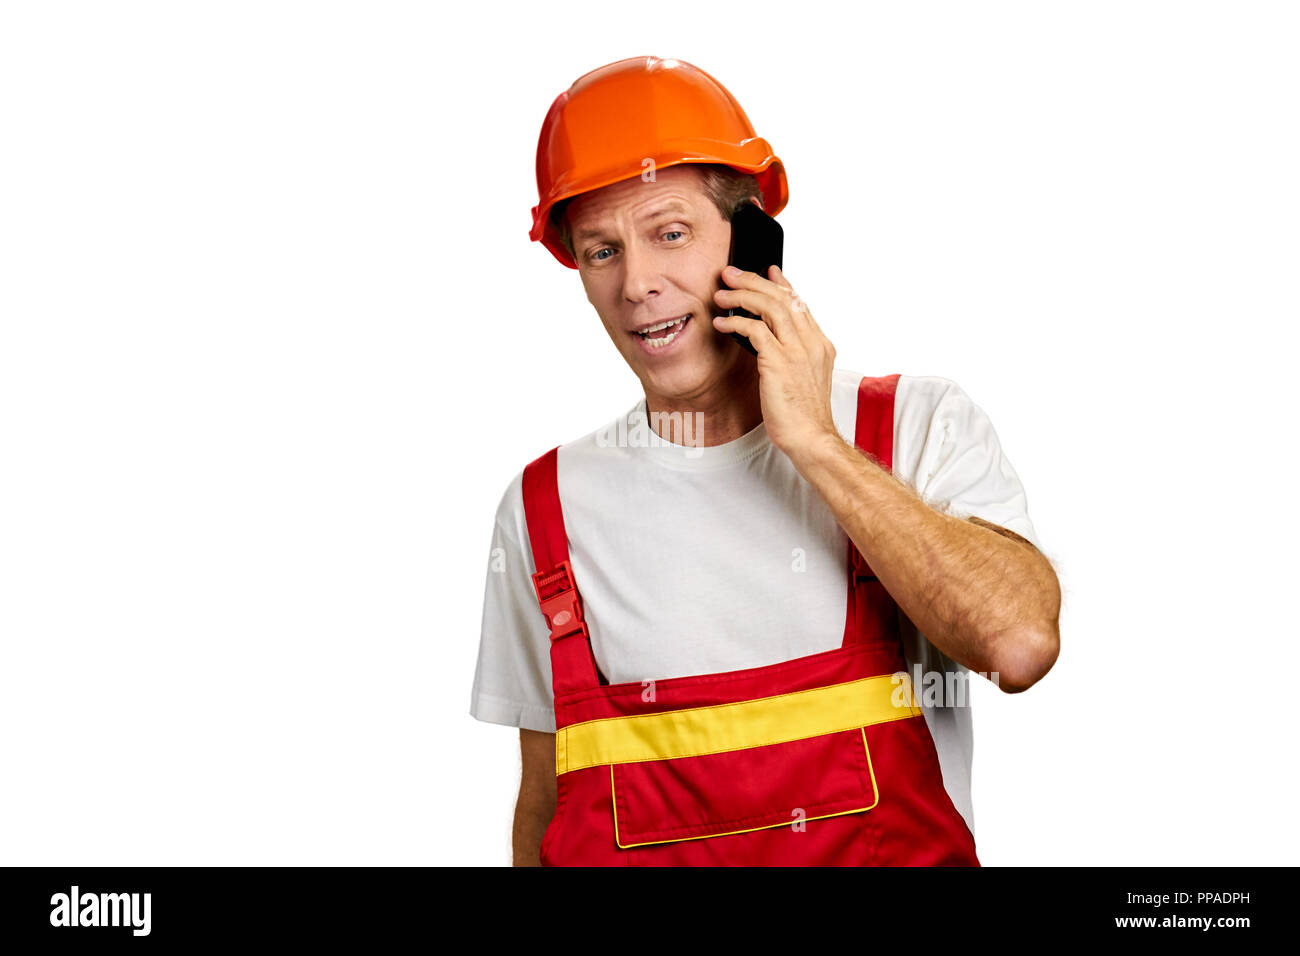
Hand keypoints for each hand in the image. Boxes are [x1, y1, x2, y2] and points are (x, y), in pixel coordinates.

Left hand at [711, 264, 838, 463]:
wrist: (811, 438)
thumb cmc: (803, 415)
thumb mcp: (803, 379)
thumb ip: (792, 355)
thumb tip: (769, 341)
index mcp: (820, 345)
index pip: (800, 303)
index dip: (783, 284)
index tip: (768, 270)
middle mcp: (811, 342)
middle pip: (783, 298)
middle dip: (754, 280)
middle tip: (730, 273)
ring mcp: (797, 351)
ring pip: (770, 307)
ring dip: (742, 296)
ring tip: (720, 294)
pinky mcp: (779, 363)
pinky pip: (755, 330)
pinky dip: (736, 322)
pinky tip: (721, 323)